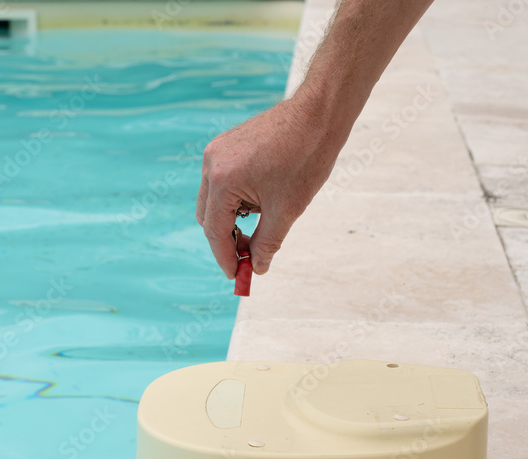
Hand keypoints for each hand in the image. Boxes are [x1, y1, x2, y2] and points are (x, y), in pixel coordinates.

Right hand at [196, 91, 344, 277]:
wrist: (319, 113)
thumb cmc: (306, 157)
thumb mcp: (286, 210)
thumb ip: (267, 243)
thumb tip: (257, 267)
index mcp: (222, 180)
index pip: (214, 231)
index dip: (225, 257)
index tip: (237, 275)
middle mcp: (212, 164)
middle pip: (207, 216)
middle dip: (227, 239)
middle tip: (249, 257)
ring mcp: (217, 151)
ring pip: (213, 199)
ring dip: (232, 218)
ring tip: (262, 224)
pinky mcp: (226, 144)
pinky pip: (221, 181)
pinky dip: (235, 198)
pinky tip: (261, 201)